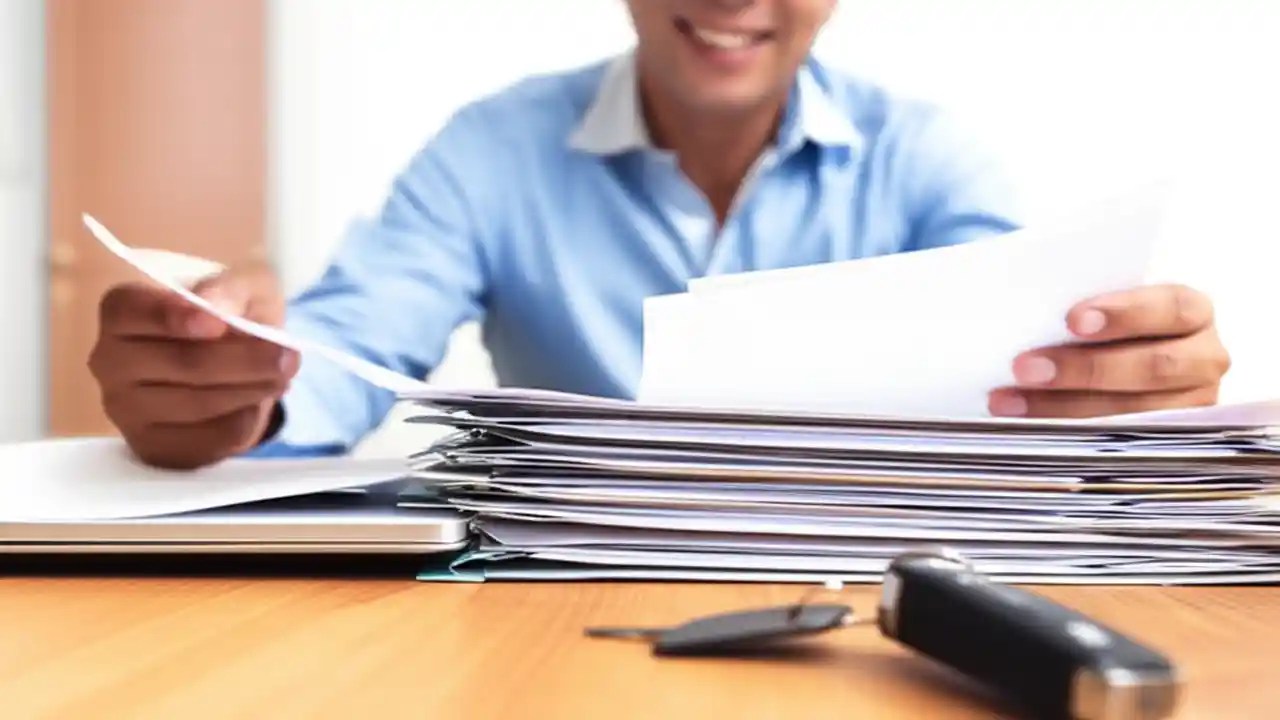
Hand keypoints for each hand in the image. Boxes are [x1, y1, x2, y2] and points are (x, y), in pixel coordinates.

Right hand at [89, 268, 298, 468]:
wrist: (235, 360)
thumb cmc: (232, 312)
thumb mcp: (245, 285)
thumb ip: (230, 288)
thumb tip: (213, 307)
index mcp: (122, 311)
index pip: (131, 312)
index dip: (172, 317)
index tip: (215, 324)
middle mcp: (110, 361)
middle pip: (180, 362)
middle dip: (244, 361)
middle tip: (288, 357)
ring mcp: (126, 409)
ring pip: (196, 403)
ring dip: (251, 390)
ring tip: (284, 376)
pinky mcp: (152, 446)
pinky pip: (205, 439)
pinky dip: (243, 420)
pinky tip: (258, 402)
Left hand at [989, 284, 1230, 417]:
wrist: (1121, 361)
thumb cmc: (1104, 329)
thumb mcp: (1102, 311)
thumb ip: (1082, 313)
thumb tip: (1025, 318)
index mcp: (1192, 313)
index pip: (1171, 309)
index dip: (1123, 315)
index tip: (1072, 320)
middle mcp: (1203, 359)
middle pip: (1153, 367)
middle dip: (1084, 369)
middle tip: (1025, 366)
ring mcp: (1191, 405)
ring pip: (1134, 412)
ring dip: (1064, 407)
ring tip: (1010, 401)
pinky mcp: (1168, 441)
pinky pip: (1119, 445)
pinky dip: (1068, 435)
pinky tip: (1027, 427)